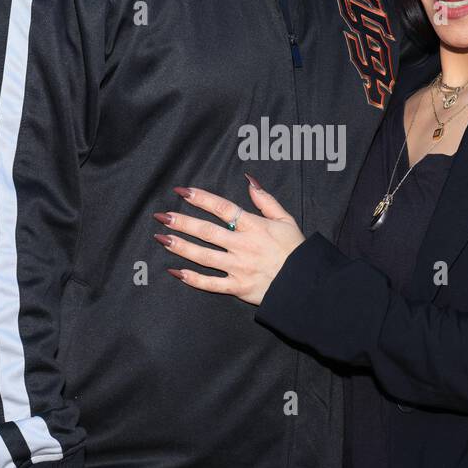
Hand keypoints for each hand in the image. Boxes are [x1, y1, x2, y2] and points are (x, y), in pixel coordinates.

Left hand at [152, 177, 305, 305]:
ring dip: (181, 246)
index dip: (200, 198)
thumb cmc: (296, 250)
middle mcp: (242, 245)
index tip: (181, 192)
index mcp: (253, 226)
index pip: (222, 208)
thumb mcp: (286, 219)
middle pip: (206, 231)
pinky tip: (175, 271)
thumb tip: (249, 180)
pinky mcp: (237, 287)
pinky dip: (192, 279)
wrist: (306, 283)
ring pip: (203, 256)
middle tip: (162, 216)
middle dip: (182, 222)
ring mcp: (238, 267)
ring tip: (162, 238)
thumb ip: (266, 199)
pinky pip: (211, 283)